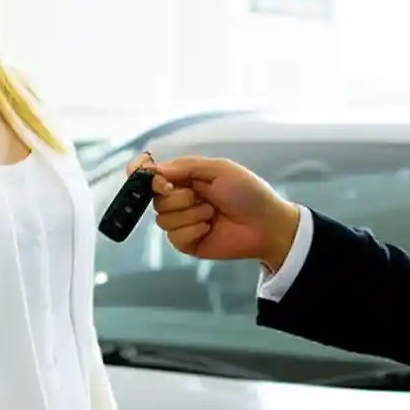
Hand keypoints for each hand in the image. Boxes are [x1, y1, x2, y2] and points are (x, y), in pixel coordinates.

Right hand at [131, 155, 299, 270]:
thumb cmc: (249, 193)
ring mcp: (183, 221)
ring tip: (212, 213)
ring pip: (162, 219)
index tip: (148, 176)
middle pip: (155, 198)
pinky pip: (174, 237)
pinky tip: (209, 227)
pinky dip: (193, 230)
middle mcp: (181, 198)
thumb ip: (186, 167)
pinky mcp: (187, 242)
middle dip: (178, 197)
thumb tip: (156, 169)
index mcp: (186, 177)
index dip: (142, 174)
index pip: (152, 174)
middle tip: (201, 196)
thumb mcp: (219, 169)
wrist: (266, 224)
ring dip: (190, 214)